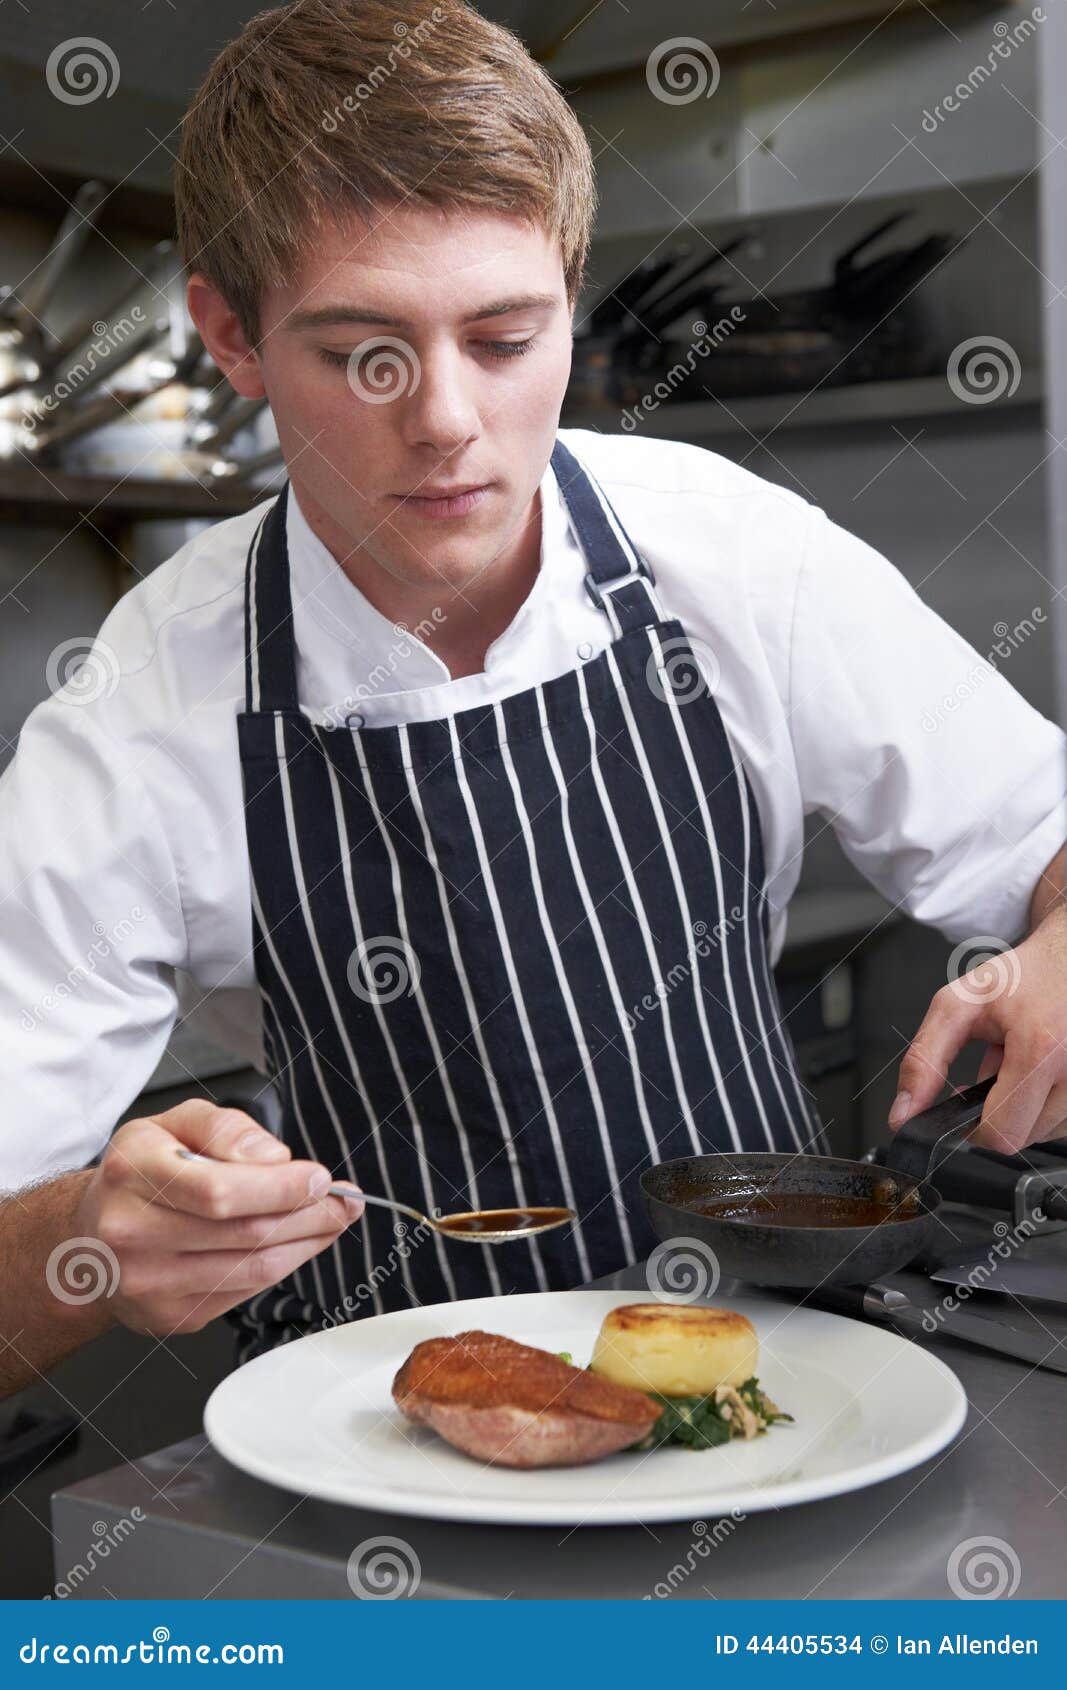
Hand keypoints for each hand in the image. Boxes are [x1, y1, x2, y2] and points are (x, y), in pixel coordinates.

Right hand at [71, 1098, 363, 1336]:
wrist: (89, 1240)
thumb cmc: (138, 1175)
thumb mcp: (173, 1124)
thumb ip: (225, 1128)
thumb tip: (273, 1158)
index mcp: (132, 1175)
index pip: (219, 1190)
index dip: (280, 1187)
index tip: (319, 1177)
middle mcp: (133, 1234)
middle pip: (245, 1232)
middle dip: (310, 1215)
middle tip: (345, 1200)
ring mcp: (150, 1284)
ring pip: (254, 1268)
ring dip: (307, 1244)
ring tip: (332, 1220)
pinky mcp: (172, 1316)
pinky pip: (245, 1293)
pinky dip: (282, 1266)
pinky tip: (299, 1244)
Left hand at [890, 906, 1066, 1152]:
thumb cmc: (1022, 977)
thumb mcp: (958, 1006)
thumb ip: (924, 1060)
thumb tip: (904, 1113)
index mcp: (1041, 1050)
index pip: (1002, 1133)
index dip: (973, 1127)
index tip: (965, 1096)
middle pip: (1022, 1137)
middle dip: (999, 1108)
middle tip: (996, 1065)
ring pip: (1045, 1133)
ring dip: (1025, 1105)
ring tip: (1022, 1062)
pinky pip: (1065, 1122)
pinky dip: (1047, 1103)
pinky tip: (1040, 1070)